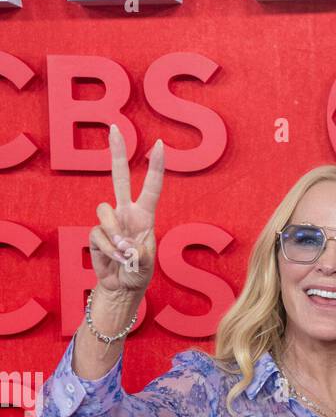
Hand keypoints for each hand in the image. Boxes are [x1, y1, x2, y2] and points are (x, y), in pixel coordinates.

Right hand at [88, 123, 164, 295]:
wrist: (121, 288)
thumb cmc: (139, 274)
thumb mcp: (148, 264)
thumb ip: (140, 252)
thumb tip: (124, 242)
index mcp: (144, 215)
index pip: (151, 187)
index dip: (156, 167)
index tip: (159, 144)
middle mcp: (126, 212)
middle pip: (119, 177)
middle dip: (117, 153)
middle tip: (114, 128)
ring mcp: (109, 222)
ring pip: (104, 211)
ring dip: (115, 235)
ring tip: (125, 255)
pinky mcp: (96, 233)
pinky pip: (98, 234)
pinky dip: (109, 250)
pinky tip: (116, 260)